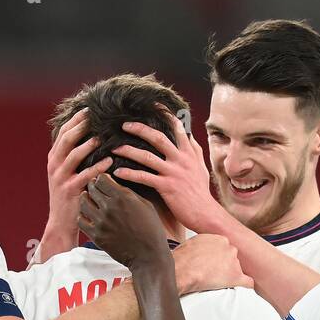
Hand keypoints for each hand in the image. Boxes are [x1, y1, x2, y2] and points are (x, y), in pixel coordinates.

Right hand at [39, 108, 112, 260]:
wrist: (60, 223)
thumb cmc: (69, 197)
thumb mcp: (66, 174)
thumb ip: (73, 156)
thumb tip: (90, 136)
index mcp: (54, 158)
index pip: (63, 133)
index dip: (75, 119)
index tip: (89, 108)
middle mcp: (54, 165)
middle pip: (67, 139)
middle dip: (81, 125)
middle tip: (96, 115)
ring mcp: (61, 178)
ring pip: (74, 154)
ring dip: (89, 143)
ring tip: (104, 135)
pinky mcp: (70, 191)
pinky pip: (85, 175)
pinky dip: (98, 166)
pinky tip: (110, 161)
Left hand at [78, 174, 171, 271]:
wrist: (149, 256)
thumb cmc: (151, 230)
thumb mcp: (146, 205)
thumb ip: (129, 193)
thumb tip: (115, 184)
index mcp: (123, 197)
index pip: (101, 179)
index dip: (102, 178)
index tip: (103, 181)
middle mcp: (110, 208)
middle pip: (91, 189)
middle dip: (93, 187)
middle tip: (95, 189)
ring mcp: (101, 222)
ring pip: (83, 203)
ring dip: (85, 199)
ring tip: (89, 200)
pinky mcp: (96, 236)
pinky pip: (81, 220)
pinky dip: (82, 215)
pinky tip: (88, 215)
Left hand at [109, 109, 222, 232]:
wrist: (205, 214)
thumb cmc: (200, 193)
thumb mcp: (201, 168)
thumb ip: (194, 152)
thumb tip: (190, 137)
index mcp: (189, 153)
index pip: (177, 128)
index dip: (165, 114)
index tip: (154, 105)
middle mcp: (180, 160)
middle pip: (157, 137)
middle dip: (139, 129)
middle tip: (124, 125)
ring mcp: (173, 173)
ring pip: (147, 157)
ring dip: (128, 151)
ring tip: (114, 149)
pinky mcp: (166, 187)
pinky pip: (144, 177)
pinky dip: (129, 174)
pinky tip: (117, 173)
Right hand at [171, 234, 251, 294]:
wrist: (183, 270)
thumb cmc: (183, 259)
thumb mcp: (194, 243)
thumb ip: (205, 245)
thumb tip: (203, 251)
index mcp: (220, 239)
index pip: (226, 249)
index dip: (220, 258)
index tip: (214, 264)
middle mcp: (230, 248)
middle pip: (233, 258)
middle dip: (226, 265)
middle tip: (214, 273)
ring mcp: (234, 263)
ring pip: (238, 270)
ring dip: (230, 276)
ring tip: (216, 282)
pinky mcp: (235, 277)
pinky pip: (248, 282)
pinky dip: (246, 285)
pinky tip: (242, 287)